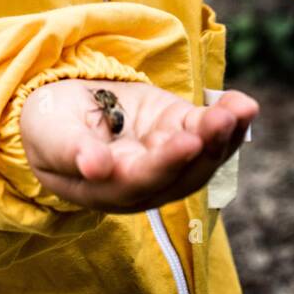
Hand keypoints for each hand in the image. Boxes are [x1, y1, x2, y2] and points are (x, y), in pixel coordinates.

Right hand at [19, 77, 258, 213]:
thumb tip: (94, 168)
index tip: (187, 141)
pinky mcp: (178, 130)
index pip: (143, 181)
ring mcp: (166, 157)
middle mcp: (145, 182)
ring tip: (239, 110)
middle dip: (207, 149)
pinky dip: (229, 121)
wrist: (62, 112)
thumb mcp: (51, 135)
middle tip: (221, 120)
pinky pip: (208, 132)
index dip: (166, 163)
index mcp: (109, 189)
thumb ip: (72, 151)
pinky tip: (243, 104)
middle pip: (183, 175)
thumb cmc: (50, 127)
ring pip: (203, 158)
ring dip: (225, 137)